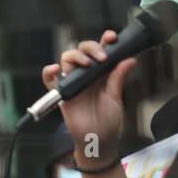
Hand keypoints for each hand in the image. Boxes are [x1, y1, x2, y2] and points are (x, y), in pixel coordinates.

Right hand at [40, 30, 134, 161]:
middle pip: (82, 50)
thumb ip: (118, 77)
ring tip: (86, 64)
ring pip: (67, 59)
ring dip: (76, 56)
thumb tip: (130, 59)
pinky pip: (49, 80)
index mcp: (101, 72)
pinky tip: (54, 70)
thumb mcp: (115, 97)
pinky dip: (48, 72)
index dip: (105, 40)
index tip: (112, 37)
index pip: (101, 50)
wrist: (98, 139)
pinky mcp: (61, 93)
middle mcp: (86, 74)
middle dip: (91, 47)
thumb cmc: (108, 120)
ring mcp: (73, 82)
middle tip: (102, 57)